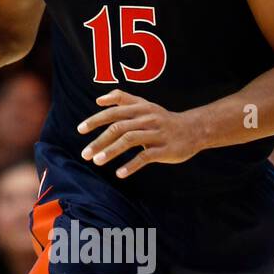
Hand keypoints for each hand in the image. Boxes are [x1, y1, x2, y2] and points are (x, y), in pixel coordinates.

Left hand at [77, 90, 203, 177]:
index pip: (114, 112)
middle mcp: (147, 119)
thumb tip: (99, 100)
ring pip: (129, 141)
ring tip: (97, 161)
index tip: (80, 129)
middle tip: (84, 154)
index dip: (96, 120)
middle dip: (99, 141)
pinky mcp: (164, 149)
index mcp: (140, 108)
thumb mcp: (145, 105)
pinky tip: (119, 174)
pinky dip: (131, 165)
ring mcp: (156, 134)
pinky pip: (145, 157)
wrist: (194, 129)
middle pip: (118, 128)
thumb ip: (123, 99)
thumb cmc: (164, 119)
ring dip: (111, 151)